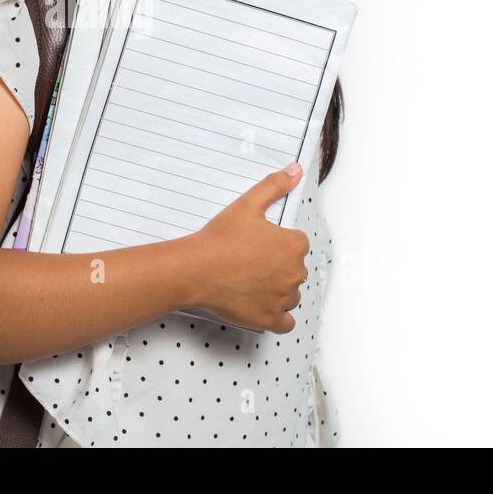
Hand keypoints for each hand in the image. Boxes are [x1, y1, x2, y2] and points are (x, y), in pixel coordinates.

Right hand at [183, 163, 310, 333]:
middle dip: (278, 266)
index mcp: (293, 245)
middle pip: (295, 269)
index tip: (259, 243)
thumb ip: (274, 186)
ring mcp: (283, 299)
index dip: (278, 242)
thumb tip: (294, 171)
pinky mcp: (270, 319)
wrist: (194, 269)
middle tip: (250, 261)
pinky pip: (286, 322)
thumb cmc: (218, 239)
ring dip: (278, 290)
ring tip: (250, 280)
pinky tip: (262, 304)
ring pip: (291, 295)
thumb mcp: (247, 204)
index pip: (298, 244)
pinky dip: (277, 316)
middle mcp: (294, 274)